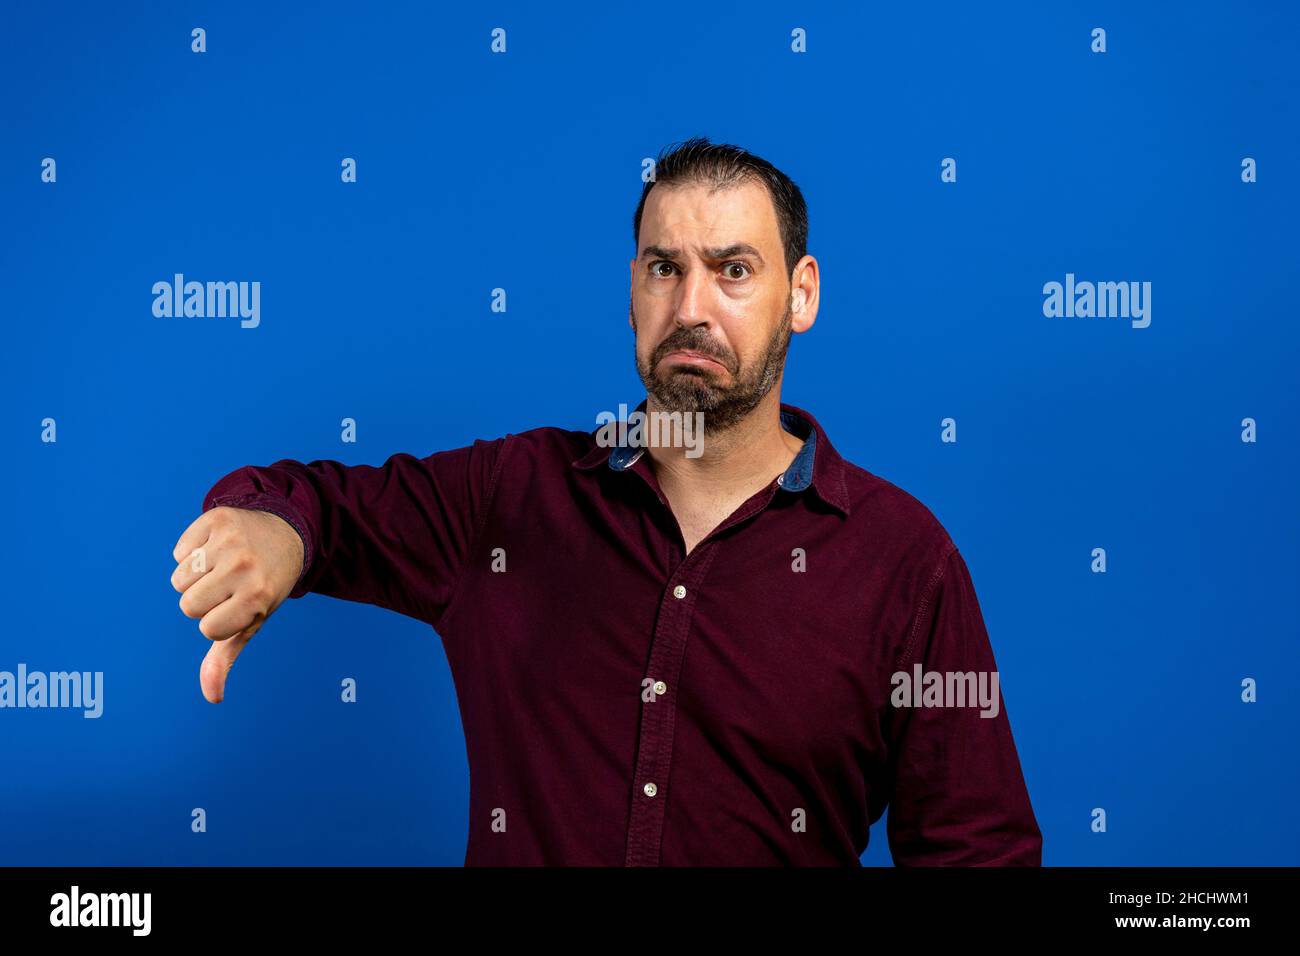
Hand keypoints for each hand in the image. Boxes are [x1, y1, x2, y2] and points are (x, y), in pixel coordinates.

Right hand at [171, 506, 304, 702]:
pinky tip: (218, 547)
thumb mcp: (252, 621)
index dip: (217, 620)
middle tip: (230, 586)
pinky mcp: (217, 519)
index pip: (207, 627)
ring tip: (223, 567)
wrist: (285, 536)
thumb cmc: (264, 586)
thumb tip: (212, 697)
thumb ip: (226, 658)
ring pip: (179, 578)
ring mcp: (231, 541)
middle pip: (188, 604)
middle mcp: (244, 568)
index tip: (237, 607)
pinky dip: (192, 551)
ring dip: (195, 576)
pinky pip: (180, 550)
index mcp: (256, 598)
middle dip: (204, 599)